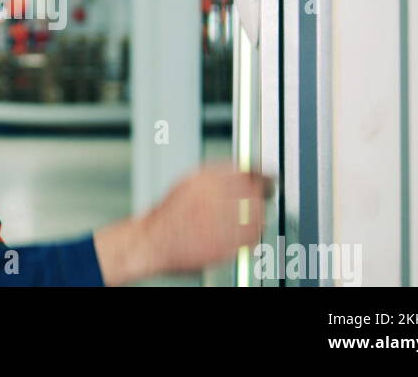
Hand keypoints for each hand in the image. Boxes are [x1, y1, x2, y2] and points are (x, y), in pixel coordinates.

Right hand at [93, 163, 271, 284]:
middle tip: (266, 195)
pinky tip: (250, 233)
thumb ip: (216, 175)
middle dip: (262, 194)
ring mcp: (216, 223)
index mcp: (203, 180)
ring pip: (256, 215)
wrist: (150, 241)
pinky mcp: (221, 246)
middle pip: (253, 192)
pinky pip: (250, 238)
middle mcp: (211, 199)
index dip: (259, 174)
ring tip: (258, 215)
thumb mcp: (188, 183)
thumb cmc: (168, 215)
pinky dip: (255, 235)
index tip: (266, 176)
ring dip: (261, 214)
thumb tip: (246, 171)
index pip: (243, 172)